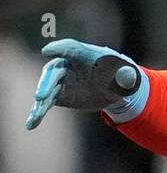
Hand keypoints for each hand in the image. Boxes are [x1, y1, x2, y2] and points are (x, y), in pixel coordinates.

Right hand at [25, 39, 149, 129]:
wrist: (114, 87)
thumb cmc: (119, 73)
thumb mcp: (126, 73)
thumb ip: (126, 74)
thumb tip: (128, 77)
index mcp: (84, 54)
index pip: (70, 48)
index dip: (59, 49)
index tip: (46, 51)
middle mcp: (68, 65)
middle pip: (54, 71)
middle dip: (47, 83)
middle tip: (41, 96)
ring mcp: (61, 80)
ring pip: (47, 89)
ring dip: (40, 102)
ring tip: (36, 114)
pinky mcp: (59, 95)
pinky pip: (47, 103)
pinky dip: (39, 113)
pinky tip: (32, 124)